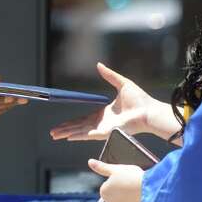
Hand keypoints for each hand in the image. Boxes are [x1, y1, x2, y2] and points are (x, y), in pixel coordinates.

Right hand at [50, 63, 178, 140]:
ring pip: (81, 131)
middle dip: (65, 130)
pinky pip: (89, 134)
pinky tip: (69, 137)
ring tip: (55, 136)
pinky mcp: (107, 132)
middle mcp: (101, 123)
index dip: (72, 122)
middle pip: (78, 127)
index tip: (62, 125)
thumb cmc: (139, 99)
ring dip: (67, 133)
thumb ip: (109, 75)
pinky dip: (78, 135)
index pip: (83, 119)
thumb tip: (99, 64)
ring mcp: (104, 128)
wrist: (148, 110)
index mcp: (103, 114)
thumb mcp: (121, 83)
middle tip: (52, 133)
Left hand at [88, 159, 143, 201]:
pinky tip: (140, 198)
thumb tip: (90, 162)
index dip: (117, 181)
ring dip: (127, 199)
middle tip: (131, 184)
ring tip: (136, 191)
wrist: (150, 192)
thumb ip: (102, 167)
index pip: (108, 185)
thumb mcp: (116, 168)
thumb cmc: (133, 178)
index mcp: (104, 191)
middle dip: (121, 191)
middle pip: (114, 195)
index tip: (125, 179)